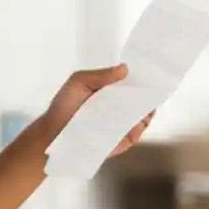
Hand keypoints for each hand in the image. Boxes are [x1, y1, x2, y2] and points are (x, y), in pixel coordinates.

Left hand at [40, 64, 154, 157]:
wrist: (53, 134)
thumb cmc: (64, 106)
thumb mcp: (79, 82)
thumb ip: (100, 75)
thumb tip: (125, 68)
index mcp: (110, 92)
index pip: (132, 83)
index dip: (143, 78)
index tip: (152, 70)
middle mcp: (119, 107)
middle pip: (142, 99)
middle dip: (150, 92)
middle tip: (156, 85)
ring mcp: (122, 124)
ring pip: (143, 116)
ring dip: (148, 109)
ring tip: (148, 100)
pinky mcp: (122, 140)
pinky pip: (136, 132)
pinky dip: (139, 126)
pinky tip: (138, 119)